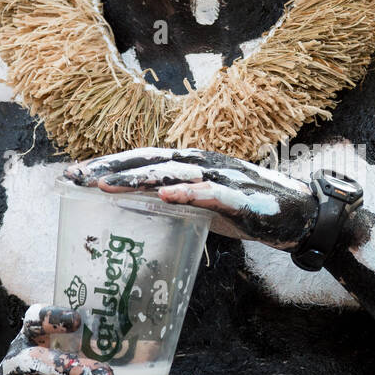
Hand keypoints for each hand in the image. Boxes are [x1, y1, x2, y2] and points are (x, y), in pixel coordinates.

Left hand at [66, 148, 317, 249]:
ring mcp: (225, 178)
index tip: (74, 174)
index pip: (145, 159)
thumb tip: (140, 209)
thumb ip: (176, 202)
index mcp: (194, 163)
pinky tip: (165, 197)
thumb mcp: (205, 204)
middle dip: (112, 169)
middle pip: (152, 161)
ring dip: (139, 179)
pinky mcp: (244, 199)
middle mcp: (205, 163)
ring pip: (175, 174)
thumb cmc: (250, 208)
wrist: (300, 215)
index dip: (110, 164)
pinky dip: (189, 193)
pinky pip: (213, 195)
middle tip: (76, 178)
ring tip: (106, 188)